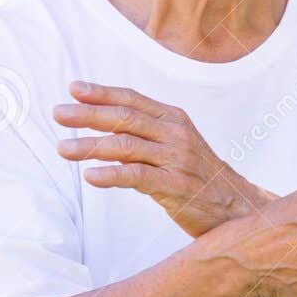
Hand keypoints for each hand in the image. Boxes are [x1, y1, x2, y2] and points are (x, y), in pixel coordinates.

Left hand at [54, 82, 272, 236]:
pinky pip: (138, 177)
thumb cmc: (198, 177)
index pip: (132, 99)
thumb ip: (143, 134)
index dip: (102, 93)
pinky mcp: (177, 187)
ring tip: (63, 149)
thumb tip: (103, 125)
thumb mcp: (174, 145)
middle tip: (58, 114)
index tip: (73, 89)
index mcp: (174, 119)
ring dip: (90, 146)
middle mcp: (175, 134)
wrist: (238, 207)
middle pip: (125, 118)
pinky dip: (112, 175)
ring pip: (126, 146)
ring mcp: (177, 160)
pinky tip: (90, 176)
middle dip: (88, 115)